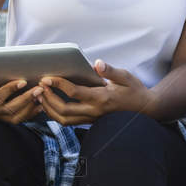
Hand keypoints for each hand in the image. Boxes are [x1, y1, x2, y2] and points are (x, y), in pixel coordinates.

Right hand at [0, 76, 39, 123]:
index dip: (9, 90)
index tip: (22, 81)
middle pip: (9, 109)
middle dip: (26, 98)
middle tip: (40, 87)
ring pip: (14, 117)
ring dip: (30, 107)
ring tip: (42, 95)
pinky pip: (16, 120)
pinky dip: (30, 114)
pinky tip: (40, 105)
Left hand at [34, 60, 151, 124]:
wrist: (145, 109)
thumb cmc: (135, 90)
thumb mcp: (126, 77)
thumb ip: (110, 71)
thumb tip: (97, 63)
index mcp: (102, 98)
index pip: (75, 93)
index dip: (59, 85)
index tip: (48, 77)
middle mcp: (95, 111)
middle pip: (64, 110)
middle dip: (48, 98)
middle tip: (40, 86)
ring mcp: (92, 118)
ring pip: (63, 119)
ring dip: (49, 109)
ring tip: (41, 96)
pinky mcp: (90, 120)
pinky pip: (68, 121)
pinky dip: (55, 114)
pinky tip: (49, 103)